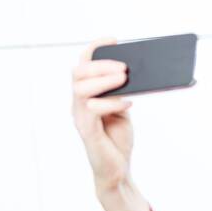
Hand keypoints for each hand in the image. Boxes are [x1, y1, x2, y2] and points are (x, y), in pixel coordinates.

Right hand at [72, 37, 133, 192]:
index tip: (114, 40)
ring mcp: (79, 117)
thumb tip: (133, 71)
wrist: (117, 170)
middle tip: (124, 67)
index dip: (95, 49)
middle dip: (101, 65)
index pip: (83, 65)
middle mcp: (78, 103)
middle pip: (78, 73)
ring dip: (104, 80)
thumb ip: (122, 91)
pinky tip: (127, 103)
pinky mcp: (86, 131)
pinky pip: (92, 110)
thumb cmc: (117, 139)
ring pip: (80, 88)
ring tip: (124, 78)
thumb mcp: (122, 108)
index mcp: (85, 94)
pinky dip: (110, 103)